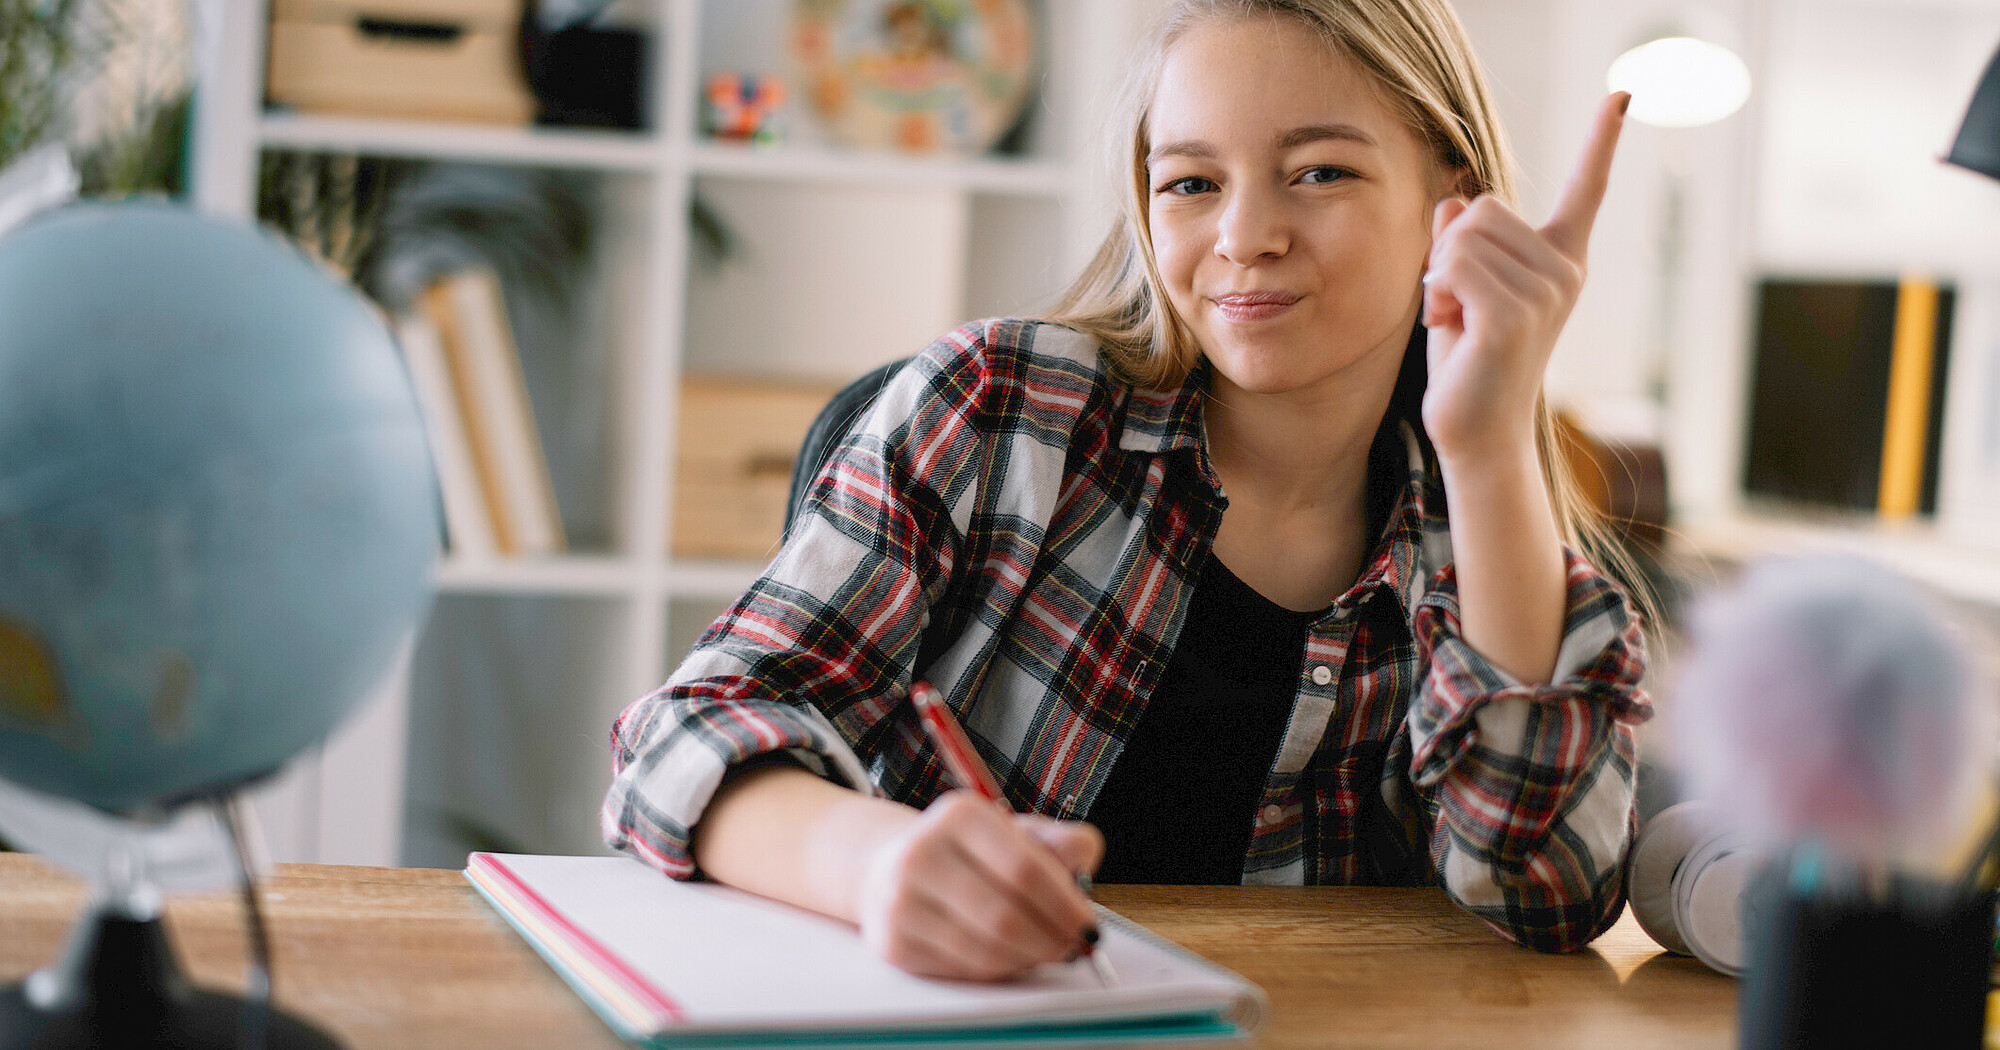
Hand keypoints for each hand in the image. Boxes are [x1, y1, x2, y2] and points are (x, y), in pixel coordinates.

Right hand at [852, 790, 1103, 980]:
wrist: (888, 868)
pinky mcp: (893, 943)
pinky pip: (963, 970)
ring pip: (984, 950)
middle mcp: (921, 853)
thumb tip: (1086, 855)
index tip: (1089, 927)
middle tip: (1074, 948)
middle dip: (1051, 940)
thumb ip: (1059, 841)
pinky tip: (1010, 956)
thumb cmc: (968, 854)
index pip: (1024, 868)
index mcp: (959, 816)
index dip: (1064, 905)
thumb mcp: (1014, 833)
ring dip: (1028, 959)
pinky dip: (997, 970)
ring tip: (1045, 951)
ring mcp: (900, 901)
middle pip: (1004, 916)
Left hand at [1420, 93, 1627, 462]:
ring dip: (1440, 276)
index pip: (1585, 190)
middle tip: (1457, 304)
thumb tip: (1453, 201)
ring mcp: (1546, 294)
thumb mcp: (1459, 289)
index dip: (1601, 141)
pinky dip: (1437, 291)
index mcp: (1560, 260)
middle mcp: (1564, 271)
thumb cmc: (1467, 362)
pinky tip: (1450, 326)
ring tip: (1456, 320)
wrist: (1476, 434)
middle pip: (1482, 207)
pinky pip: (1455, 264)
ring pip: (1462, 236)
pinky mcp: (1516, 317)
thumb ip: (1459, 242)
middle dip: (1450, 250)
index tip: (1622, 95)